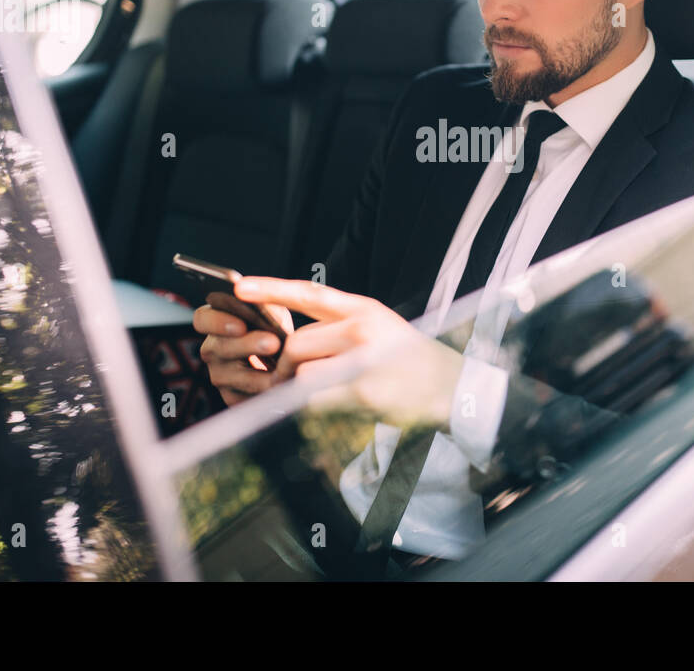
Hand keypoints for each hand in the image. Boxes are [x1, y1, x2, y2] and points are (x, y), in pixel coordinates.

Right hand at [194, 291, 294, 406]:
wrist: (286, 358)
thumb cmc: (275, 327)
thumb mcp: (274, 311)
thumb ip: (267, 306)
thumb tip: (268, 305)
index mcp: (216, 321)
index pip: (203, 319)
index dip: (217, 322)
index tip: (241, 326)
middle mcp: (212, 349)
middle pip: (218, 348)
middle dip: (247, 345)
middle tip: (273, 343)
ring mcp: (219, 374)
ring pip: (230, 377)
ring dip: (259, 374)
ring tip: (282, 370)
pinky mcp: (231, 396)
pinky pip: (243, 398)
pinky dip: (264, 392)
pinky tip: (281, 386)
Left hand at [233, 276, 465, 429]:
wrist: (453, 389)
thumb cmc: (411, 361)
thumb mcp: (381, 328)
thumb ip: (341, 328)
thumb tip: (292, 345)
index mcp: (365, 310)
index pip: (310, 294)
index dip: (272, 289)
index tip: (240, 288)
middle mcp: (363, 330)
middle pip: (296, 343)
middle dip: (287, 364)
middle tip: (292, 377)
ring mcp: (362, 362)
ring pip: (300, 373)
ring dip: (298, 387)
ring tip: (322, 391)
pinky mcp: (361, 393)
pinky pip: (313, 400)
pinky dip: (309, 406)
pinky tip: (331, 405)